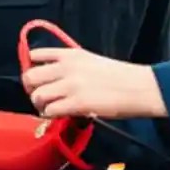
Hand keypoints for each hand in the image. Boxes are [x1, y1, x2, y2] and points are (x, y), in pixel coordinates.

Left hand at [21, 47, 167, 118]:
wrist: (139, 87)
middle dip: (31, 89)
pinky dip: (50, 115)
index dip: (31, 68)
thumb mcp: (90, 61)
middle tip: (40, 97)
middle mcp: (66, 67)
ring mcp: (71, 85)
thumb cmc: (119, 76)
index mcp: (70, 54)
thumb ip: (70, 65)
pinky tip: (59, 115)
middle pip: (30, 77)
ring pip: (37, 96)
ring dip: (40, 105)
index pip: (35, 54)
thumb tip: (52, 78)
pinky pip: (50, 110)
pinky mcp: (77, 103)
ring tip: (49, 109)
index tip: (37, 79)